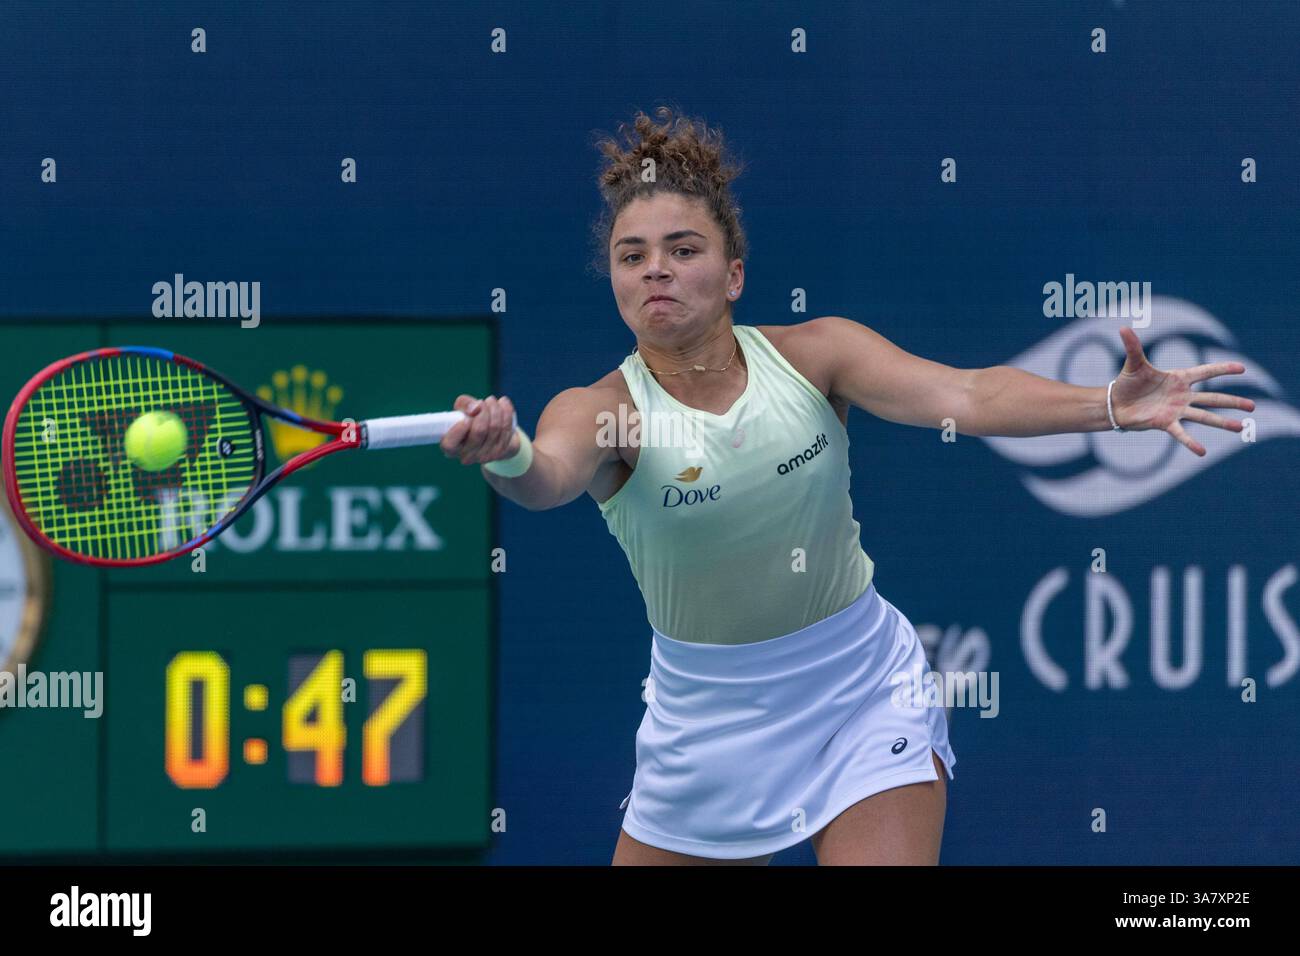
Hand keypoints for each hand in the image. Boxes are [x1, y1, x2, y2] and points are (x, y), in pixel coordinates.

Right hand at [442, 394, 519, 464]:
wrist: (490, 432)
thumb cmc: (470, 419)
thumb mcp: (462, 409)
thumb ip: (464, 404)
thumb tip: (475, 408)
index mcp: (452, 447)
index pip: (450, 444)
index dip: (458, 431)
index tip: (465, 418)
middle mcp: (467, 456)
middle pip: (479, 431)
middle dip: (483, 410)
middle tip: (483, 401)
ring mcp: (485, 456)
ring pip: (495, 427)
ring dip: (495, 409)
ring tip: (492, 401)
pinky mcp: (502, 452)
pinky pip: (506, 428)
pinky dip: (506, 412)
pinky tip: (503, 403)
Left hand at [1109, 327, 1254, 455]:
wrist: (1115, 404)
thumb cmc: (1128, 383)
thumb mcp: (1133, 363)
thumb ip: (1133, 346)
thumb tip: (1123, 327)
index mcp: (1178, 378)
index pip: (1205, 372)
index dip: (1222, 370)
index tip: (1242, 368)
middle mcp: (1182, 395)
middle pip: (1212, 398)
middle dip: (1232, 401)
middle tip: (1253, 406)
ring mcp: (1176, 410)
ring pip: (1203, 416)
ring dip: (1221, 422)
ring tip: (1240, 427)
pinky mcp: (1165, 423)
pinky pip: (1181, 433)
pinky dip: (1190, 443)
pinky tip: (1202, 452)